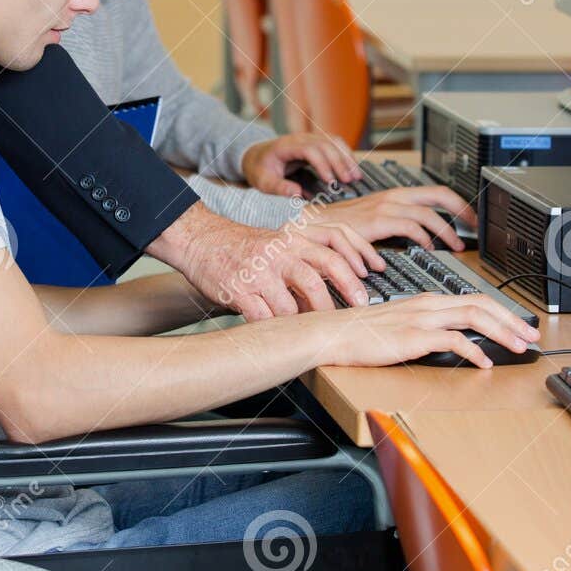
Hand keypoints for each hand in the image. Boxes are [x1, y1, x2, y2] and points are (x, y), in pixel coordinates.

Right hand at [146, 203, 376, 320]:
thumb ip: (309, 256)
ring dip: (302, 322)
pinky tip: (278, 333)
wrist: (201, 240)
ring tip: (307, 331)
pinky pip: (263, 318)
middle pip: (320, 272)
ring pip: (292, 304)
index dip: (357, 262)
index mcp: (293, 238)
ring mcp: (258, 272)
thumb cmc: (245, 246)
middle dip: (343, 295)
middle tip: (353, 315)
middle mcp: (278, 252)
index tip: (368, 280)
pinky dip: (273, 330)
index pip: (335, 243)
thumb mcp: (281, 241)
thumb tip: (343, 283)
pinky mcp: (239, 291)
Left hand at [241, 133, 359, 197]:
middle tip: (349, 181)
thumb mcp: (263, 181)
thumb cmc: (260, 169)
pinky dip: (345, 154)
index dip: (323, 164)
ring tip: (357, 176)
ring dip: (346, 158)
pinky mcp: (316, 142)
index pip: (310, 150)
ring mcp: (309, 138)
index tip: (331, 182)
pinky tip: (353, 168)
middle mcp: (300, 138)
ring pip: (333, 142)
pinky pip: (334, 144)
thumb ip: (278, 187)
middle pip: (325, 145)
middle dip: (339, 163)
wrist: (256, 156)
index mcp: (286, 146)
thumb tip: (296, 193)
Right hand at [307, 185, 477, 251]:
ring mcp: (385, 206)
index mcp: (395, 195)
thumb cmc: (340, 226)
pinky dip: (424, 238)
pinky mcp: (377, 220)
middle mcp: (393, 196)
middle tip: (475, 227)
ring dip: (447, 231)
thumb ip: (395, 224)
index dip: (458, 203)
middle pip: (439, 195)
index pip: (436, 192)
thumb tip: (419, 237)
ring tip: (456, 246)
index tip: (471, 218)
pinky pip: (410, 226)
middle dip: (462, 211)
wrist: (313, 224)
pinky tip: (428, 249)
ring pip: (428, 213)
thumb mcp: (372, 221)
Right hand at [313, 293, 540, 369]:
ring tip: (519, 346)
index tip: (519, 326)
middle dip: (512, 319)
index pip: (473, 299)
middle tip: (532, 335)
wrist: (332, 333)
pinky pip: (453, 340)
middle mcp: (428, 305)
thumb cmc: (360, 334)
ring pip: (474, 317)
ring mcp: (421, 319)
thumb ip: (425, 328)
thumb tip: (449, 341)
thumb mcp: (399, 326)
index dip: (501, 311)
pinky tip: (484, 362)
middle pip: (481, 304)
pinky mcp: (413, 336)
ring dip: (502, 331)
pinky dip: (474, 350)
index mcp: (426, 301)